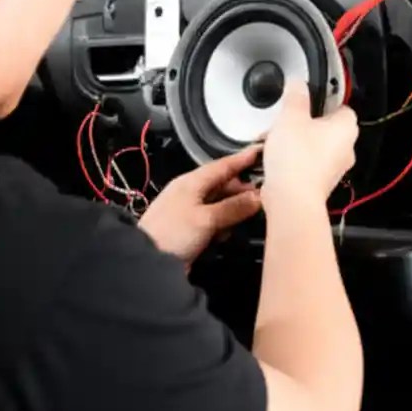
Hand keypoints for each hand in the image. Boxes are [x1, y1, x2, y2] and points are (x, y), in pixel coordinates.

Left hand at [138, 146, 262, 263]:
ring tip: (253, 213)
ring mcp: (188, 211)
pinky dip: (223, 223)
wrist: (145, 260)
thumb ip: (233, 207)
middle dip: (242, 188)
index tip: (262, 150)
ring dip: (234, 208)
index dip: (243, 159)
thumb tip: (258, 197)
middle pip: (222, 185)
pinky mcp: (188, 229)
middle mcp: (190, 192)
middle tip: (266, 193)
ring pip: (219, 203)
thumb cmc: (173, 233)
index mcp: (192, 182)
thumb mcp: (206, 219)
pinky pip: (212, 220)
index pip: (222, 166)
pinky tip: (229, 232)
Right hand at [261, 81, 357, 219]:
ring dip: (295, 141)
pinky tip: (275, 158)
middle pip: (325, 127)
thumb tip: (298, 84)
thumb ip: (296, 96)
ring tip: (274, 139)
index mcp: (346, 128)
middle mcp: (345, 149)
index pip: (341, 106)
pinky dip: (292, 160)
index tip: (305, 98)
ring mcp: (333, 169)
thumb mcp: (291, 116)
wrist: (291, 199)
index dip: (322, 101)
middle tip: (286, 120)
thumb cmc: (297, 160)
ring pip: (314, 146)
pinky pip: (306, 164)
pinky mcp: (319, 183)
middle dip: (303, 123)